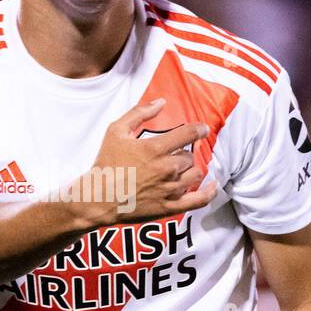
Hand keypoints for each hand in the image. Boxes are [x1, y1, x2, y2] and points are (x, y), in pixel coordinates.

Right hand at [86, 98, 216, 223]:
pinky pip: (198, 200)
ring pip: (195, 175)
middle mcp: (166, 169)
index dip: (199, 129)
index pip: (189, 134)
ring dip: (190, 170)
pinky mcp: (169, 206)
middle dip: (183, 154)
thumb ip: (139, 113)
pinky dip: (209, 192)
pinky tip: (212, 185)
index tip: (202, 128)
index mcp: (154, 148)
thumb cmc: (105, 163)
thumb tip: (161, 103)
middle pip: (189, 157)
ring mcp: (169, 189)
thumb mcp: (116, 131)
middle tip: (171, 156)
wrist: (97, 198)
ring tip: (179, 169)